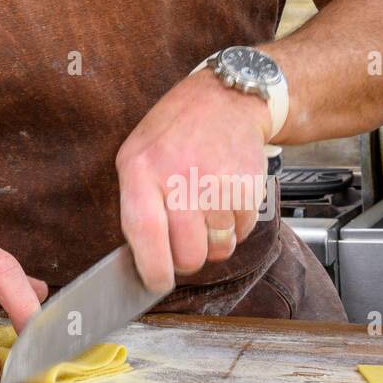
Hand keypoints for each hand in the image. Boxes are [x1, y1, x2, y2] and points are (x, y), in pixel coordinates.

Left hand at [114, 67, 273, 292]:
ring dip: (213, 242)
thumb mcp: (137, 154)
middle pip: (188, 254)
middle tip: (185, 240)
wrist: (226, 100)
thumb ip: (136, 204)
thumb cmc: (175, 131)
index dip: (152, 268)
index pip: (145, 234)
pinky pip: (242, 234)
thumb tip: (141, 260)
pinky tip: (224, 199)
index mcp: (141, 169)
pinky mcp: (246, 190)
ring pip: (218, 250)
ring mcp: (216, 185)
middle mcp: (178, 178)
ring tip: (205, 208)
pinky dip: (235, 227)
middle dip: (187, 259)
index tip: (155, 282)